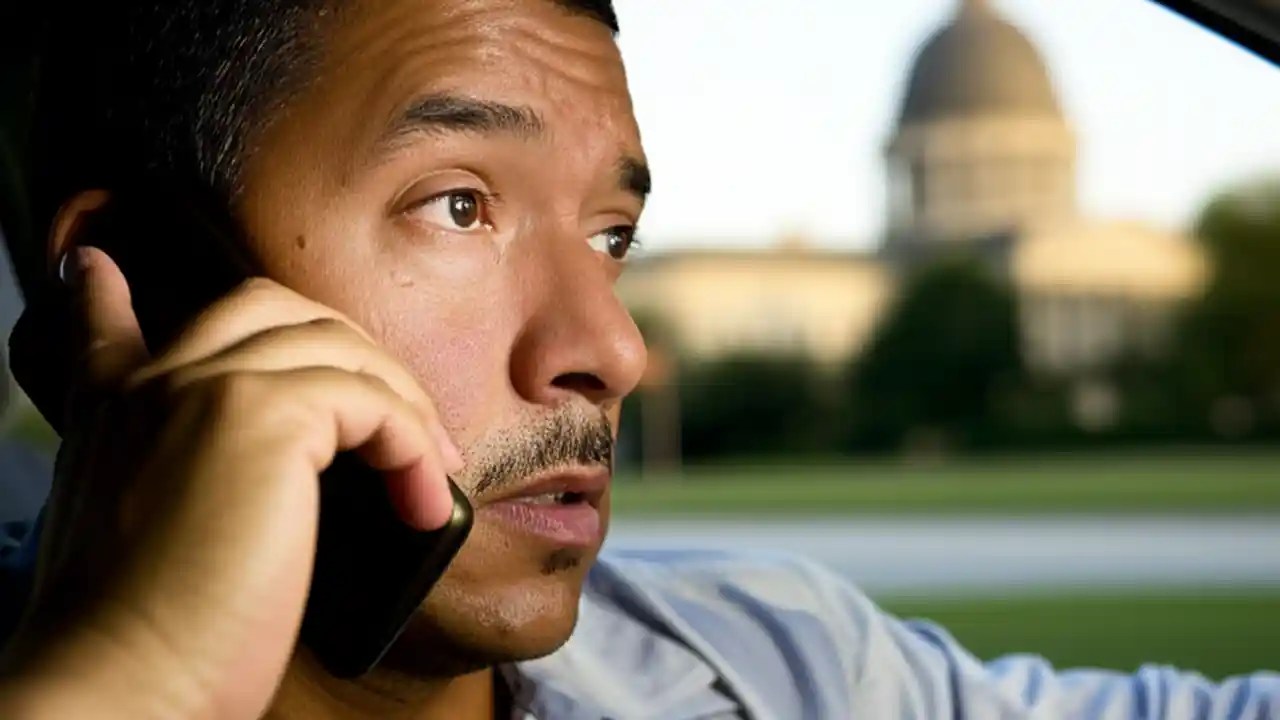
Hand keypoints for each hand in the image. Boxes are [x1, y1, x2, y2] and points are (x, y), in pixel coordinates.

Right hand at [0, 247, 460, 718]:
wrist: (121, 686)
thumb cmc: (150, 639)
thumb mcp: (143, 538)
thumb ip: (178, 477)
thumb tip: (249, 480)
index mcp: (112, 410)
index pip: (106, 319)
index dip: (109, 293)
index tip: (101, 270)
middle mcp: (150, 382)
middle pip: (266, 307)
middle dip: (346, 350)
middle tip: (394, 418)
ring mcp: (203, 389)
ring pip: (335, 345)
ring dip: (400, 404)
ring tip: (429, 470)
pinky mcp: (261, 418)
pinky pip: (373, 402)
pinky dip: (412, 445)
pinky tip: (421, 502)